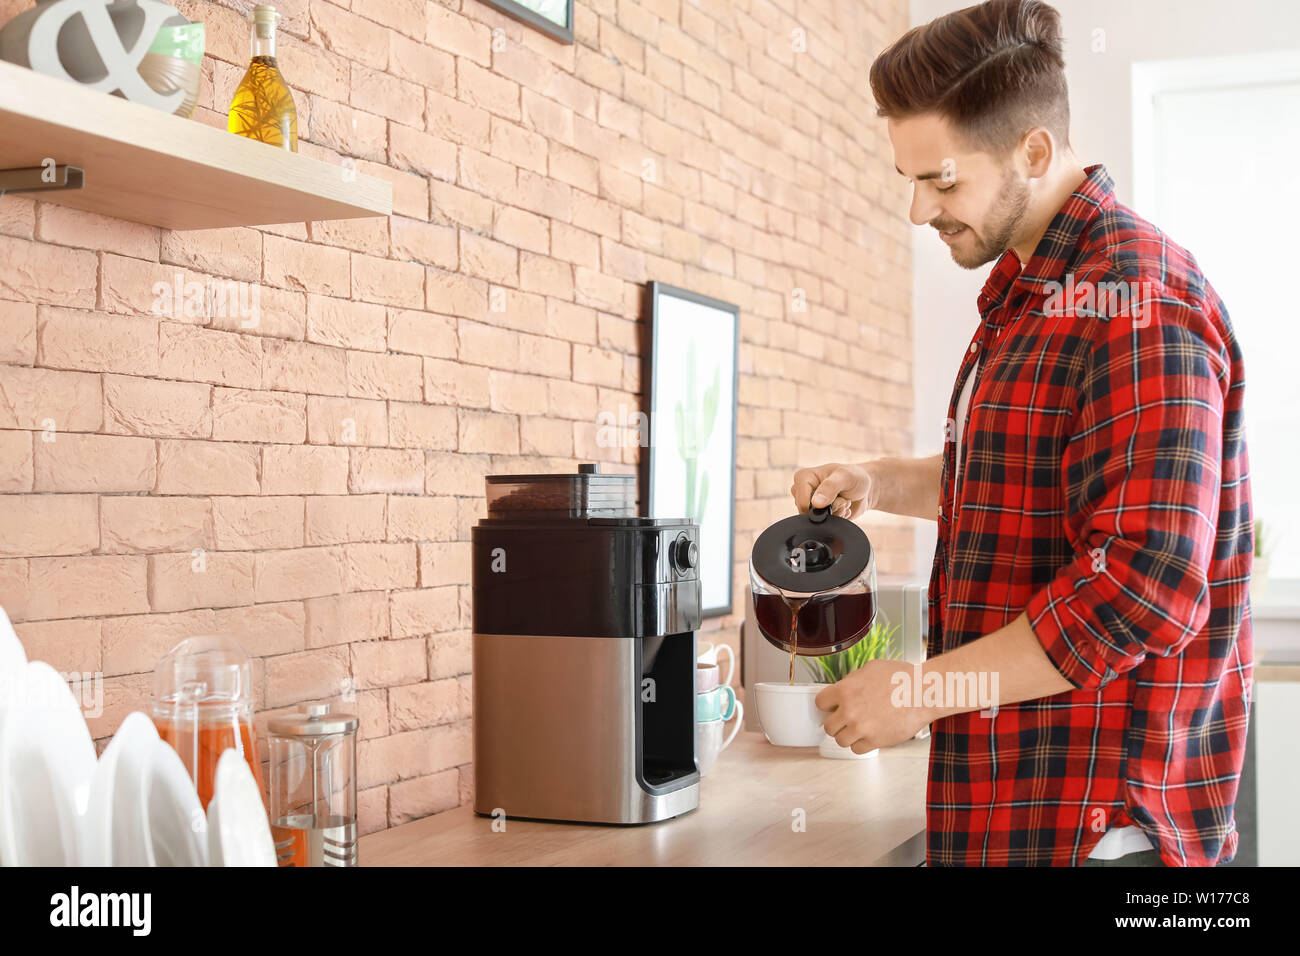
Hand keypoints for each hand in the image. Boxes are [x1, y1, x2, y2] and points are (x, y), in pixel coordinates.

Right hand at [790, 462, 874, 519]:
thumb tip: (815, 503)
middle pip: (808, 513)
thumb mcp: (845, 476)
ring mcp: (810, 504)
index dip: (819, 505)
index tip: (835, 496)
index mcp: (803, 477)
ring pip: (818, 521)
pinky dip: (838, 518)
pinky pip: (825, 525)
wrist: (866, 488)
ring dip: (836, 513)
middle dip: (830, 509)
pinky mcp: (818, 515)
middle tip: (841, 497)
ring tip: (843, 501)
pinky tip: (843, 508)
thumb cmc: (854, 477)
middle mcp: (803, 491)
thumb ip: (830, 487)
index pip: (801, 501)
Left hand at [815, 660, 932, 752]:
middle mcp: (849, 711)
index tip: (831, 706)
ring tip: (857, 728)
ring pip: (840, 741)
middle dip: (836, 722)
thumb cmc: (901, 678)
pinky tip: (868, 735)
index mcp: (845, 690)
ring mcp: (862, 728)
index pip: (820, 703)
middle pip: (828, 726)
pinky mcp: (875, 741)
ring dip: (847, 735)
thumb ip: (852, 680)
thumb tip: (844, 689)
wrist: (923, 693)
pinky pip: (857, 749)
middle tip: (844, 720)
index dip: (827, 704)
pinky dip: (860, 744)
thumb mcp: (870, 668)